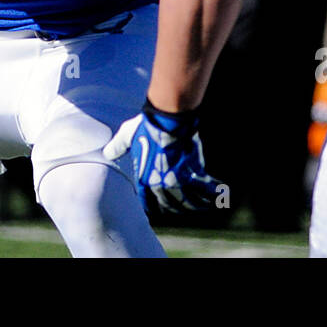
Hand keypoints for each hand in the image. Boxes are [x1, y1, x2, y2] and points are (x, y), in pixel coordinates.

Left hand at [103, 102, 225, 214]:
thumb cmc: (146, 126)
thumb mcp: (126, 136)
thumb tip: (107, 153)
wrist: (168, 118)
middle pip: (169, 204)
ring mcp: (179, 179)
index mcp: (145, 178)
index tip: (157, 207)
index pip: (147, 201)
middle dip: (174, 207)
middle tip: (178, 208)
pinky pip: (205, 187)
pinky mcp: (194, 170)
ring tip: (200, 206)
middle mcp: (162, 183)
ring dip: (195, 204)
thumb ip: (117, 147)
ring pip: (188, 200)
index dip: (152, 205)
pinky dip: (213, 192)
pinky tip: (220, 195)